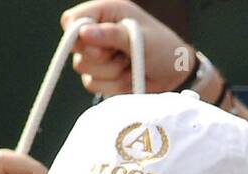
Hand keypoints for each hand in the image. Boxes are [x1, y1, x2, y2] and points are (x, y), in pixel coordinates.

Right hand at [62, 1, 193, 94]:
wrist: (176, 77)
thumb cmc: (163, 49)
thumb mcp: (141, 37)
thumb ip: (112, 34)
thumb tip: (83, 32)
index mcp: (105, 13)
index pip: (71, 20)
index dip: (77, 34)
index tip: (93, 43)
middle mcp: (97, 32)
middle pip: (75, 48)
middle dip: (101, 57)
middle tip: (124, 55)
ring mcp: (97, 56)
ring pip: (84, 69)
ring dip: (111, 72)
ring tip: (130, 65)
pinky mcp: (101, 76)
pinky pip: (93, 85)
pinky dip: (113, 85)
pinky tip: (128, 78)